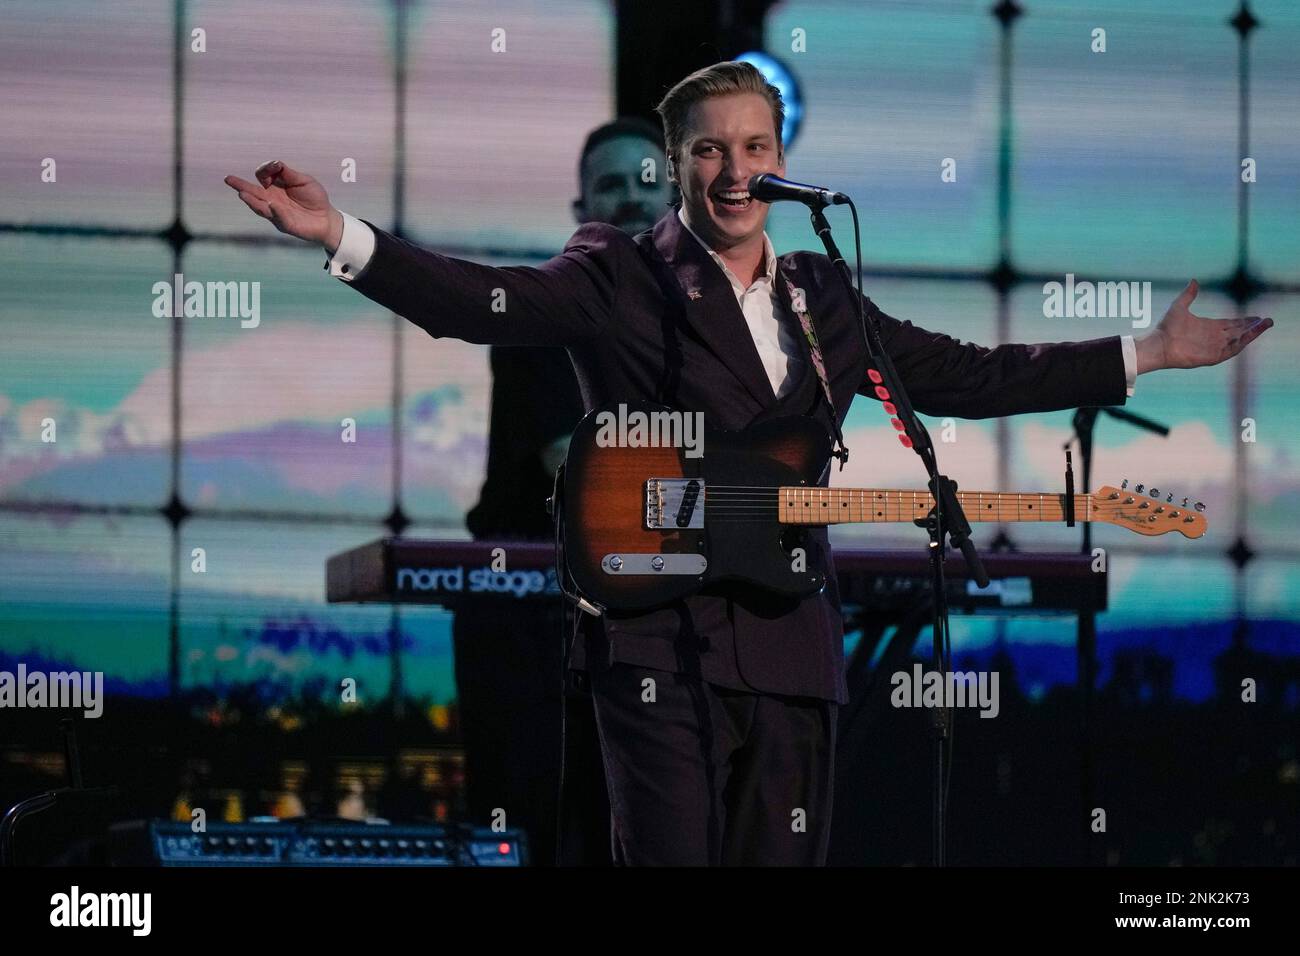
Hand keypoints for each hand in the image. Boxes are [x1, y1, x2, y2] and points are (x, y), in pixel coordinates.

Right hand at [223, 161, 341, 248]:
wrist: (326, 218)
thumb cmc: (314, 197)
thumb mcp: (303, 179)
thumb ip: (288, 172)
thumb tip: (275, 164)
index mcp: (275, 186)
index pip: (262, 175)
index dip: (266, 169)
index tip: (276, 167)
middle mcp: (271, 199)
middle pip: (253, 191)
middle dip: (241, 185)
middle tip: (228, 179)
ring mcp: (276, 212)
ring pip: (260, 206)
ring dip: (251, 200)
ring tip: (241, 193)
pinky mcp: (285, 224)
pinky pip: (278, 217)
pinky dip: (275, 211)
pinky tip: (271, 204)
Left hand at [1137, 280, 1272, 372]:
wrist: (1158, 344)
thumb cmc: (1166, 327)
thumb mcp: (1179, 306)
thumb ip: (1189, 294)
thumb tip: (1194, 280)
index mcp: (1209, 326)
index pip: (1232, 324)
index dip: (1245, 321)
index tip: (1257, 317)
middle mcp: (1213, 337)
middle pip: (1239, 332)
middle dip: (1254, 327)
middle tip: (1268, 321)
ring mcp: (1213, 347)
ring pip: (1238, 341)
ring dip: (1252, 334)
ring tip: (1265, 325)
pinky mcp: (1211, 357)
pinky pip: (1231, 351)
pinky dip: (1241, 343)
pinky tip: (1250, 335)